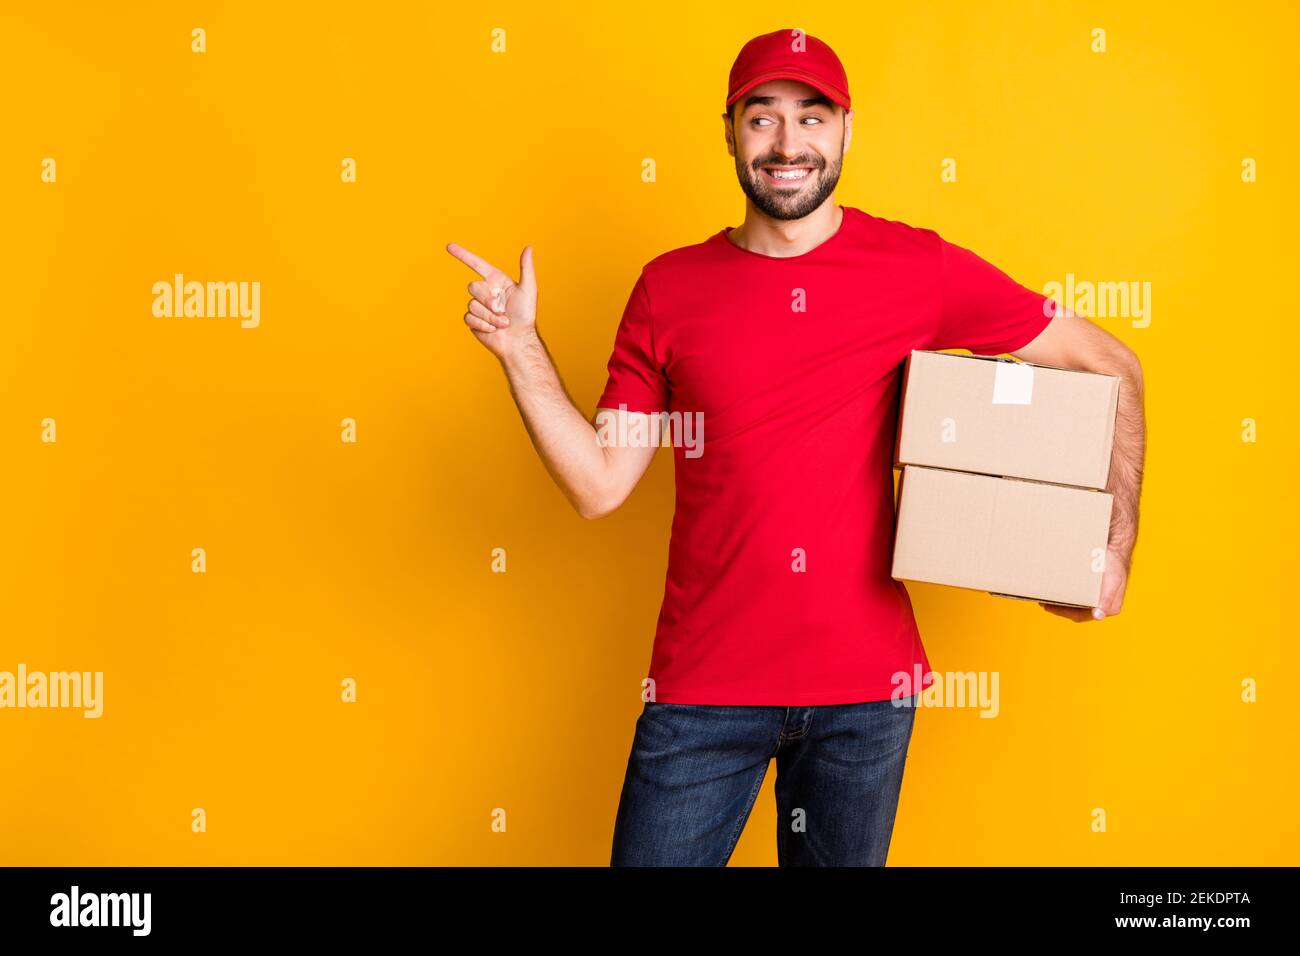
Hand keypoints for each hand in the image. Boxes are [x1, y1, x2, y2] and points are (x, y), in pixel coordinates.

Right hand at [445, 242, 537, 359]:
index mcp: (496, 281)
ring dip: (489, 316)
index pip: (476, 264)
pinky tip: (493, 329)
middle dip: (488, 300)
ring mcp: (477, 306)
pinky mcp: (472, 320)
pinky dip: (483, 324)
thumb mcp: (528, 290)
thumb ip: (526, 268)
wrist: (518, 340)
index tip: (449, 246)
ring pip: (472, 304)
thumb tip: (528, 247)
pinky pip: (469, 317)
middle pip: (473, 286)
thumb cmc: (525, 316)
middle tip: (502, 311)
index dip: (463, 255)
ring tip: (502, 323)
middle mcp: (485, 292)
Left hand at [1039, 544, 1129, 622]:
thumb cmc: (1114, 563)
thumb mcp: (1112, 580)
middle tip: (1043, 602)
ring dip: (1060, 603)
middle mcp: (1104, 606)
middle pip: (1076, 612)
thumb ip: (1106, 598)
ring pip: (1075, 605)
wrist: (1116, 550)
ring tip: (1045, 597)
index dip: (1064, 613)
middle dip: (1059, 608)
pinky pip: (1077, 597)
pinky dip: (1066, 595)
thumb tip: (1098, 616)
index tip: (1050, 607)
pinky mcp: (1093, 592)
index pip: (1081, 616)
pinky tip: (1056, 589)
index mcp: (1110, 607)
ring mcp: (1098, 599)